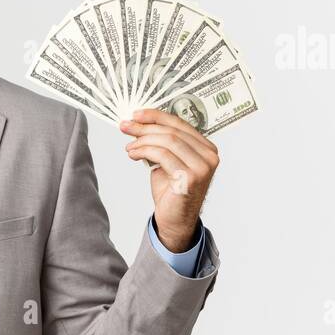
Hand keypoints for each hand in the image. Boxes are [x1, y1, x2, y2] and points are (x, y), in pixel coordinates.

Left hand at [119, 107, 218, 251]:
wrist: (174, 220)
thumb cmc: (171, 191)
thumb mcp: (165, 160)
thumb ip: (160, 142)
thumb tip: (138, 123)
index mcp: (206, 148)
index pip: (180, 124)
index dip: (156, 116)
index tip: (136, 114)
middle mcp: (209, 156)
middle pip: (173, 131)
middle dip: (145, 127)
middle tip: (126, 127)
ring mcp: (203, 167)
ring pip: (168, 141)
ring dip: (143, 141)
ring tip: (129, 146)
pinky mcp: (191, 178)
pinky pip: (163, 156)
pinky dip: (144, 151)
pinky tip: (133, 154)